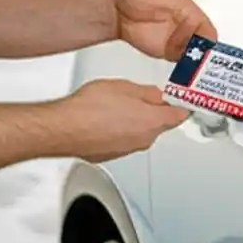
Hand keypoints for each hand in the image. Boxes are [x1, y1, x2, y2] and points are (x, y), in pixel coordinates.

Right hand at [56, 80, 189, 162]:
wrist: (62, 129)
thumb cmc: (89, 108)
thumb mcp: (125, 87)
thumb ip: (148, 92)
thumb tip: (158, 96)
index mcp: (153, 121)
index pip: (180, 115)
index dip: (180, 105)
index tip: (180, 99)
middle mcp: (144, 140)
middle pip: (159, 124)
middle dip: (152, 111)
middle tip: (137, 97)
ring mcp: (127, 150)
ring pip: (139, 133)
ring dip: (133, 121)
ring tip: (113, 107)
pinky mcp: (111, 155)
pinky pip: (122, 141)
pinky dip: (117, 131)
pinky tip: (102, 120)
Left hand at [115, 0, 217, 61]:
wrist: (117, 14)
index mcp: (188, 10)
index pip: (205, 25)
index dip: (206, 35)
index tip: (201, 42)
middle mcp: (186, 26)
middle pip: (204, 41)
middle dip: (203, 50)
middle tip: (194, 54)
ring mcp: (178, 40)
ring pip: (196, 52)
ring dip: (196, 58)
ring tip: (186, 59)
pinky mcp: (170, 51)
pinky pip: (184, 60)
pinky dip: (186, 65)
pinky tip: (181, 64)